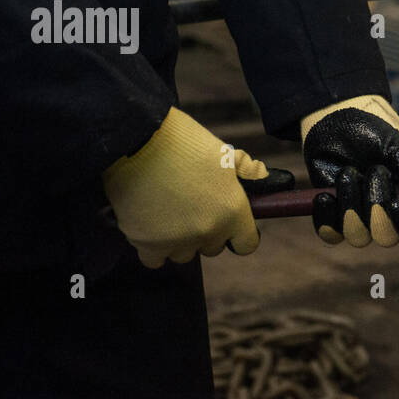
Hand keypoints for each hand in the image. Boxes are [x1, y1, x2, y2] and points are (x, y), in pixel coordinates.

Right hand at [102, 107, 286, 267]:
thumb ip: (246, 170)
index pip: (247, 244)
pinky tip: (150, 227)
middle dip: (206, 232)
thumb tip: (259, 175)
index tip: (230, 226)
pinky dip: (153, 248)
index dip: (239, 234)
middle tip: (192, 208)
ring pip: (184, 254)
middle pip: (213, 248)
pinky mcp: (147, 244)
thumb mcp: (224, 153)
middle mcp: (209, 231)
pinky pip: (155, 260)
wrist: (138, 138)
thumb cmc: (184, 142)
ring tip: (167, 213)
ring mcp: (178, 241)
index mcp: (233, 211)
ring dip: (179, 240)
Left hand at [301, 94, 398, 246]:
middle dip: (377, 204)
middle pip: (386, 237)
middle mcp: (386, 214)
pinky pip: (330, 233)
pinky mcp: (333, 213)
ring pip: (357, 235)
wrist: (339, 114)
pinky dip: (327, 216)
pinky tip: (325, 195)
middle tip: (375, 171)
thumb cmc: (378, 129)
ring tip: (348, 172)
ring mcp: (358, 216)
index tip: (398, 202)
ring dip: (351, 202)